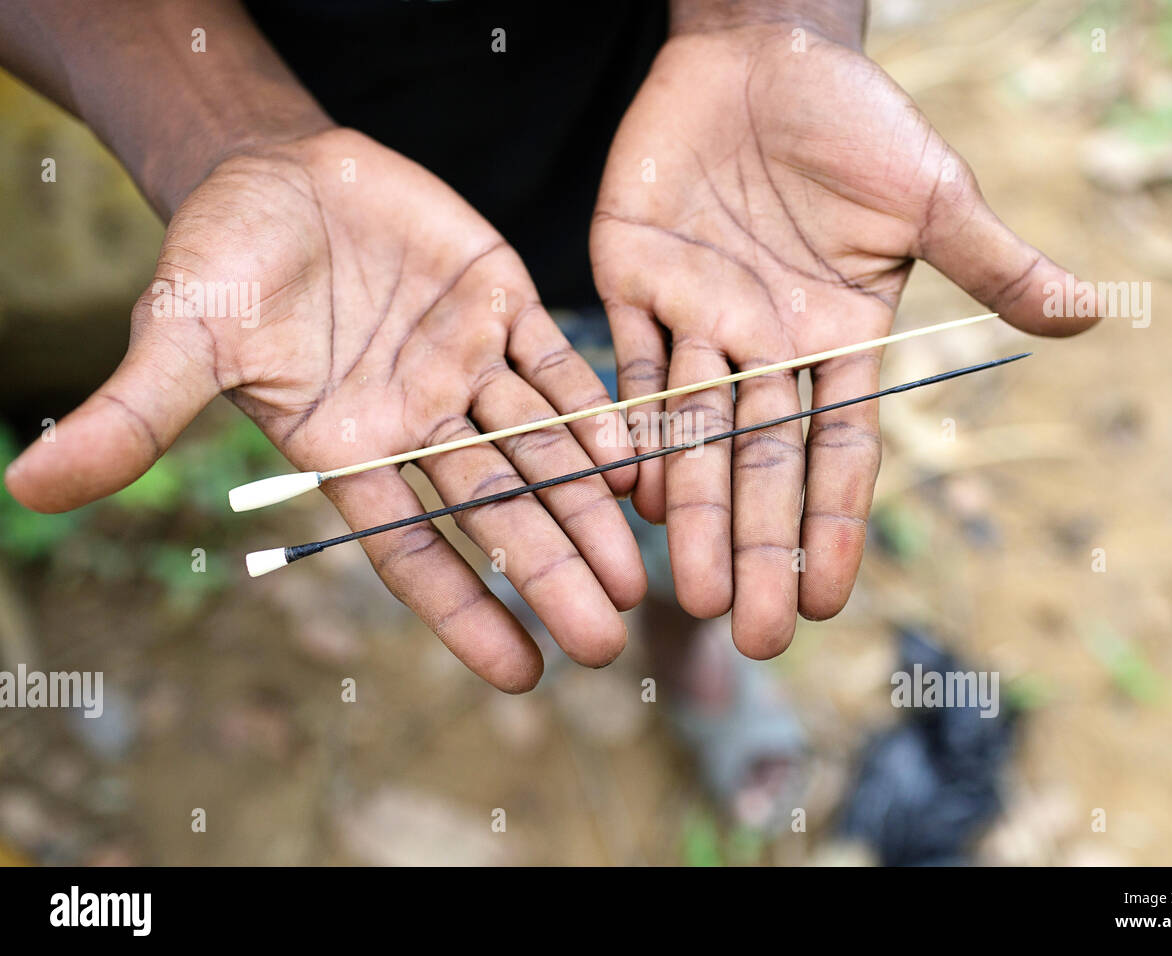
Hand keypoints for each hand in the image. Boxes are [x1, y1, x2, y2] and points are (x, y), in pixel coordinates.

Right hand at [6, 128, 645, 690]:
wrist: (272, 171)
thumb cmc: (219, 258)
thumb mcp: (177, 335)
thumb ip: (133, 415)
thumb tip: (29, 492)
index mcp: (349, 449)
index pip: (413, 548)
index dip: (465, 611)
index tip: (525, 675)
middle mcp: (419, 421)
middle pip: (496, 510)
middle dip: (551, 571)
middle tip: (610, 637)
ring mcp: (467, 365)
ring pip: (540, 448)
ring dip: (589, 507)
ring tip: (639, 571)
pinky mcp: (502, 303)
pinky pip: (555, 365)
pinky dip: (593, 408)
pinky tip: (631, 460)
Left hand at [590, 22, 1093, 656]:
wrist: (762, 53)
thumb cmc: (855, 121)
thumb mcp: (932, 193)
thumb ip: (992, 261)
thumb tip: (1088, 316)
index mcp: (837, 339)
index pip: (837, 450)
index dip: (829, 526)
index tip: (822, 602)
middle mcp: (765, 346)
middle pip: (761, 462)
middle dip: (755, 546)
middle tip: (750, 634)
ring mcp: (697, 318)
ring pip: (692, 430)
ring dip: (691, 509)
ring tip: (686, 590)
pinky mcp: (632, 277)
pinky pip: (629, 363)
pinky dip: (628, 424)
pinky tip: (629, 492)